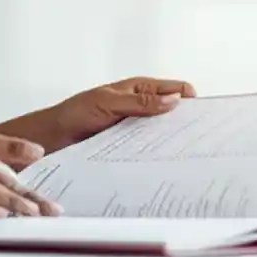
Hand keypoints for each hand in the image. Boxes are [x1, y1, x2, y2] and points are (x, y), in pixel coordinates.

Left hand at [0, 77, 195, 154]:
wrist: (50, 139)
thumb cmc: (73, 114)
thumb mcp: (106, 103)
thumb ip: (139, 102)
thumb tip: (174, 101)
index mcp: (139, 89)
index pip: (176, 91)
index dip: (192, 101)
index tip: (205, 118)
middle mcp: (141, 107)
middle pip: (174, 114)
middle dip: (186, 125)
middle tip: (201, 143)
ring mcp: (135, 129)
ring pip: (162, 135)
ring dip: (171, 144)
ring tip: (187, 159)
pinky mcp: (127, 148)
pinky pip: (148, 151)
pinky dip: (156, 156)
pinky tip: (163, 167)